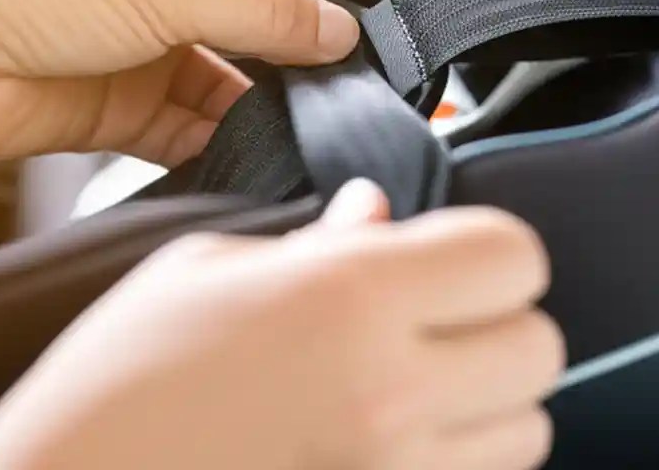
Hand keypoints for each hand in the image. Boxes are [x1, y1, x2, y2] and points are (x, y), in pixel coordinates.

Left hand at [0, 0, 386, 191]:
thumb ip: (261, 8)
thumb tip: (337, 28)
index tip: (384, 2)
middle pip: (259, 11)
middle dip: (307, 44)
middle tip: (359, 79)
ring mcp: (141, 44)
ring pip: (231, 77)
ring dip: (267, 101)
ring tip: (310, 124)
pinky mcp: (119, 106)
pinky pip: (190, 127)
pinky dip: (221, 141)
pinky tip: (251, 153)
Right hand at [0, 181, 563, 469]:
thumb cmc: (116, 386)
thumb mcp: (202, 274)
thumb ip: (313, 242)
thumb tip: (377, 213)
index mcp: (346, 298)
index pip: (513, 255)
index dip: (490, 251)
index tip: (451, 259)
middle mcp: (391, 392)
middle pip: (542, 348)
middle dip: (502, 327)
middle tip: (436, 325)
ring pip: (530, 432)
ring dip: (491, 407)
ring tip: (415, 393)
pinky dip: (459, 463)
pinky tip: (394, 446)